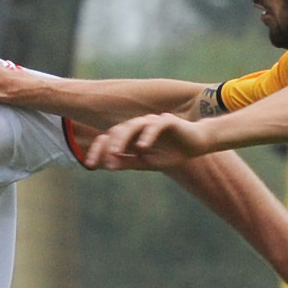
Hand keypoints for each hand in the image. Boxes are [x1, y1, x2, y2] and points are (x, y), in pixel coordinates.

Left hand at [85, 112, 210, 170]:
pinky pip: (155, 125)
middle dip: (107, 146)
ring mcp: (152, 122)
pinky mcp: (168, 121)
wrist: (197, 145)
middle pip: (116, 131)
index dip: (97, 150)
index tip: (90, 166)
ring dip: (123, 139)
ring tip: (117, 152)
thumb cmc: (171, 153)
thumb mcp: (146, 162)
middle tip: (102, 162)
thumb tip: (108, 166)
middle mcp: (138, 127)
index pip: (108, 139)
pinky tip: (143, 148)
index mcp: (130, 136)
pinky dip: (148, 135)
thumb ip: (128, 162)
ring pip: (132, 125)